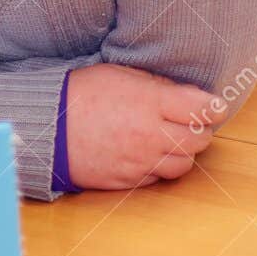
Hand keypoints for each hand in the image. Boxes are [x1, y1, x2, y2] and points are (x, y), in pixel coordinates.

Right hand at [64, 62, 225, 189]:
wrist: (43, 127)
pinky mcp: (128, 180)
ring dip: (181, 152)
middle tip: (187, 122)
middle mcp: (150, 135)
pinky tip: (146, 153)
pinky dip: (158, 167)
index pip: (204, 109)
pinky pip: (158, 178)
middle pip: (200, 140)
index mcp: (149, 103)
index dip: (213, 107)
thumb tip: (188, 95)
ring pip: (184, 164)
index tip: (211, 106)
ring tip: (166, 140)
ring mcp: (140, 161)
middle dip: (199, 130)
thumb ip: (156, 85)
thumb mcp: (118, 75)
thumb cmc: (79, 94)